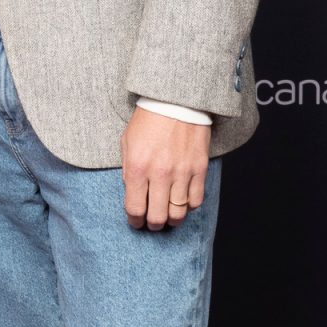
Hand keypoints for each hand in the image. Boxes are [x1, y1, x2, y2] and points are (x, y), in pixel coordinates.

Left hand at [119, 108, 208, 231]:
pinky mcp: (199, 169)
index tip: (136, 221)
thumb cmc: (148, 121)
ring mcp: (182, 172)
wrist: (175, 101)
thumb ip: (127, 172)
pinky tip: (182, 202)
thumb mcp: (127, 144)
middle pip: (157, 217)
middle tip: (152, 223)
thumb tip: (133, 195)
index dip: (134, 221)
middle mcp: (160, 174)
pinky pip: (196, 201)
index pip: (135, 209)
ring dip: (171, 220)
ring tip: (168, 217)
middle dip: (152, 225)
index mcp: (137, 167)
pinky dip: (189, 207)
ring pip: (179, 213)